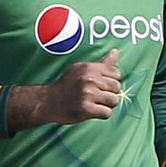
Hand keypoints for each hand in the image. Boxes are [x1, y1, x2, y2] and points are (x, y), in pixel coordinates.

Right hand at [7, 51, 121, 130]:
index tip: (100, 84)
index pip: (116, 73)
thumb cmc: (68, 85)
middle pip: (117, 87)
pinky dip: (102, 114)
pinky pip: (107, 113)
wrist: (48, 101)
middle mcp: (88, 79)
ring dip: (107, 104)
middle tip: (96, 95)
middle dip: (110, 92)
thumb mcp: (81, 69)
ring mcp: (87, 94)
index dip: (111, 80)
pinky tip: (92, 110)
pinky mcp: (86, 109)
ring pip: (114, 100)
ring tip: (94, 102)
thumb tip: (116, 52)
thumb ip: (102, 63)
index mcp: (89, 68)